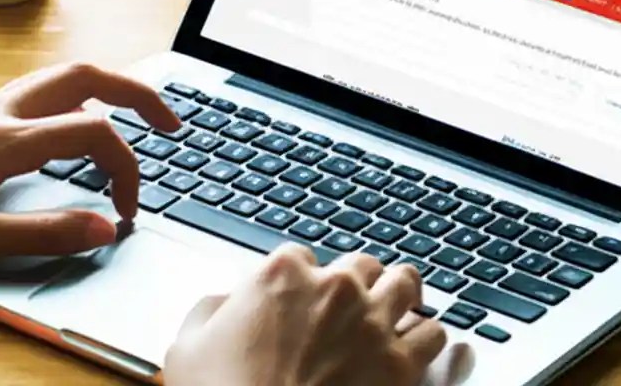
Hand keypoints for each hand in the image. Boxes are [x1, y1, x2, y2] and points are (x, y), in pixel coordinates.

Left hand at [0, 62, 178, 263]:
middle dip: (137, 92)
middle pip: (86, 76)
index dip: (127, 168)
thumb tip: (103, 228)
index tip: (127, 209)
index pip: (94, 132)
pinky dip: (70, 103)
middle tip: (171, 121)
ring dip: (104, 92)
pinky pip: (34, 95)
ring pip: (59, 80)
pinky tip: (64, 133)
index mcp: (4, 139)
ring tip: (130, 120)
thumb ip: (40, 234)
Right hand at [165, 245, 450, 385]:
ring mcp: (372, 323)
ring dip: (401, 297)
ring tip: (398, 312)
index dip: (303, 280)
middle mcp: (333, 288)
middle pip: (361, 264)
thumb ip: (211, 310)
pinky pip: (433, 334)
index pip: (303, 256)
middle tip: (351, 307)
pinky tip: (416, 349)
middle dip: (357, 283)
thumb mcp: (187, 346)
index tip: (301, 300)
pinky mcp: (400, 364)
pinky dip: (426, 339)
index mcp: (281, 274)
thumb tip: (226, 302)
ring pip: (407, 285)